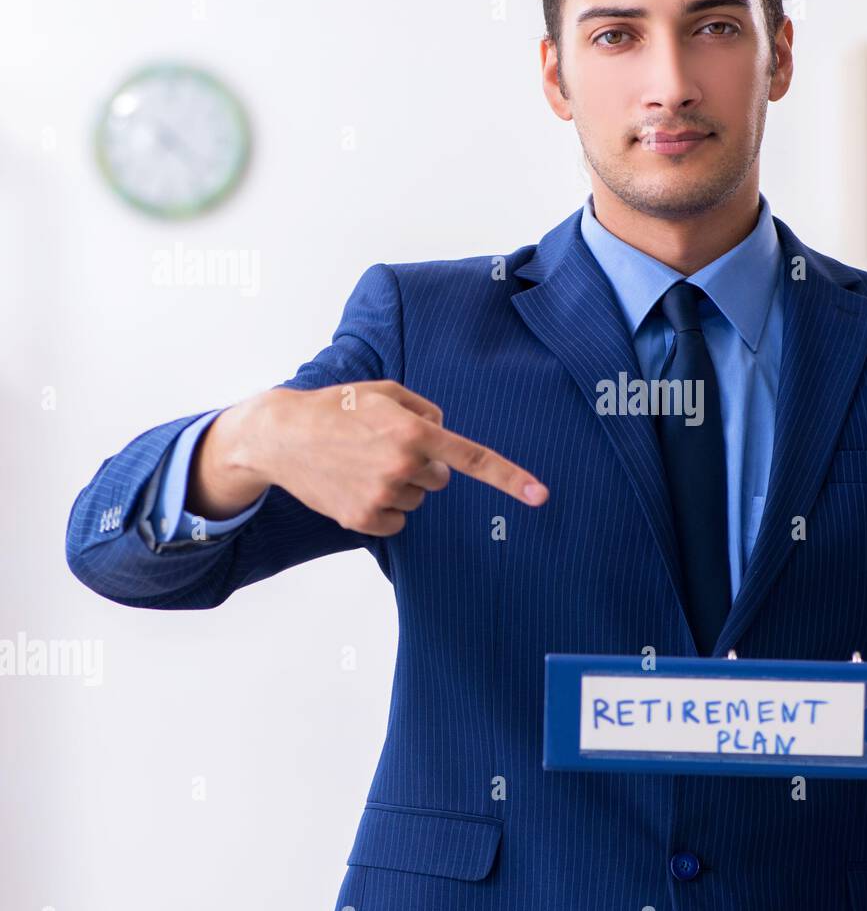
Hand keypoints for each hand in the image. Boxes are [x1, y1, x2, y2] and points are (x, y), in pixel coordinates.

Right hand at [238, 379, 548, 535]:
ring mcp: (381, 496)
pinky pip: (396, 519)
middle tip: (384, 448)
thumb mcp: (385, 391)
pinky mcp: (363, 519)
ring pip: (418, 499)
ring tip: (363, 463)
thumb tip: (445, 434)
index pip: (471, 458)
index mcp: (413, 432)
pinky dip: (383, 506)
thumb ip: (426, 411)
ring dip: (400, 484)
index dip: (510, 478)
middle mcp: (401, 467)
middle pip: (440, 478)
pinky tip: (355, 484)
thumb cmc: (337, 408)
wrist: (281, 436)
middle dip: (422, 465)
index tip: (541, 495)